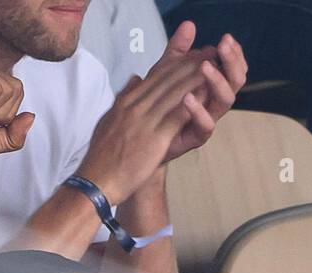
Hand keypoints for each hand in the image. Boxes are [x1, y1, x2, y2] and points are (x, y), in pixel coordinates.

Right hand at [77, 27, 244, 203]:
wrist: (97, 181)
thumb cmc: (102, 156)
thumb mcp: (108, 120)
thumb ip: (123, 98)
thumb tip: (134, 79)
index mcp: (126, 103)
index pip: (154, 77)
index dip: (176, 64)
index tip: (192, 55)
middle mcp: (135, 107)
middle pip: (167, 79)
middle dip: (190, 64)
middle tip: (209, 53)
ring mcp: (145, 122)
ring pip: (174, 93)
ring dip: (196, 78)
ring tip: (214, 67)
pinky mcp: (155, 139)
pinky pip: (177, 116)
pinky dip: (193, 103)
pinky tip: (207, 95)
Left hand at [161, 26, 247, 164]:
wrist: (144, 139)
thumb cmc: (160, 105)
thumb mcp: (166, 72)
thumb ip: (178, 51)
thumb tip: (189, 24)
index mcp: (212, 86)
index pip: (233, 67)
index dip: (234, 54)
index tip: (226, 38)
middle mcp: (213, 103)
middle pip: (236, 82)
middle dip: (232, 62)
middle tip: (222, 46)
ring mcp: (207, 120)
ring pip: (225, 101)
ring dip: (217, 81)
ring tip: (205, 66)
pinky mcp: (195, 137)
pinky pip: (205, 126)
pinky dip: (198, 111)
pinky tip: (188, 97)